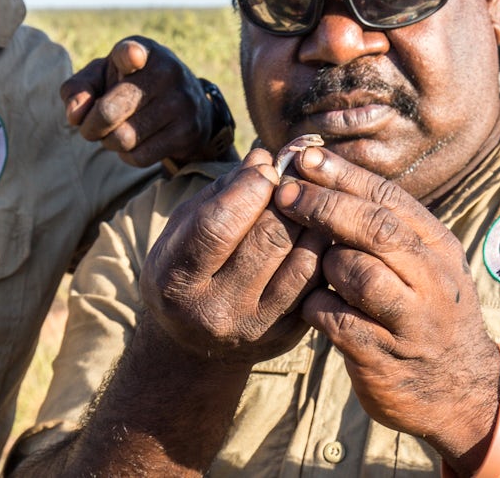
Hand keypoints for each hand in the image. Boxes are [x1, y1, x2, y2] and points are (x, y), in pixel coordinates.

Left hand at [60, 36, 232, 166]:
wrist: (187, 105)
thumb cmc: (130, 87)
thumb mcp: (102, 77)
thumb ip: (77, 89)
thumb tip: (75, 116)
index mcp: (142, 50)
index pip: (131, 52)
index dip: (129, 56)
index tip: (132, 57)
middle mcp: (166, 71)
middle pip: (109, 112)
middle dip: (91, 127)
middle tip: (90, 129)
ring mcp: (181, 102)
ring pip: (123, 138)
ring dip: (109, 142)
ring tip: (116, 133)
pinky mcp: (188, 131)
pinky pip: (140, 156)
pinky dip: (128, 156)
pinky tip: (134, 143)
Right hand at [138, 148, 327, 366]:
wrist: (193, 342)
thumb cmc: (186, 266)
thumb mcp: (184, 228)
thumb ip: (221, 193)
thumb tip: (264, 158)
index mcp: (176, 280)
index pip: (218, 226)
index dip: (248, 189)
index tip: (265, 166)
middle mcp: (214, 311)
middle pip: (267, 240)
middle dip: (285, 199)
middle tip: (293, 177)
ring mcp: (256, 329)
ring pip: (303, 261)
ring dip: (312, 221)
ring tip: (309, 198)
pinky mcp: (288, 336)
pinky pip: (319, 283)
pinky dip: (323, 249)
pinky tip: (317, 230)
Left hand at [271, 147, 499, 460]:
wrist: (461, 392)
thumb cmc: (425, 313)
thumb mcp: (424, 266)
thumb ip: (386, 228)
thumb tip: (325, 173)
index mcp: (440, 250)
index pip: (391, 199)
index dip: (344, 175)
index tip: (305, 157)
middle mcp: (433, 282)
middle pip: (376, 230)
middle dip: (325, 205)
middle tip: (285, 193)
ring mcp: (412, 322)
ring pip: (357, 272)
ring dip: (325, 264)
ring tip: (318, 269)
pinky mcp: (383, 357)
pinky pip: (336, 319)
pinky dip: (315, 306)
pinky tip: (312, 306)